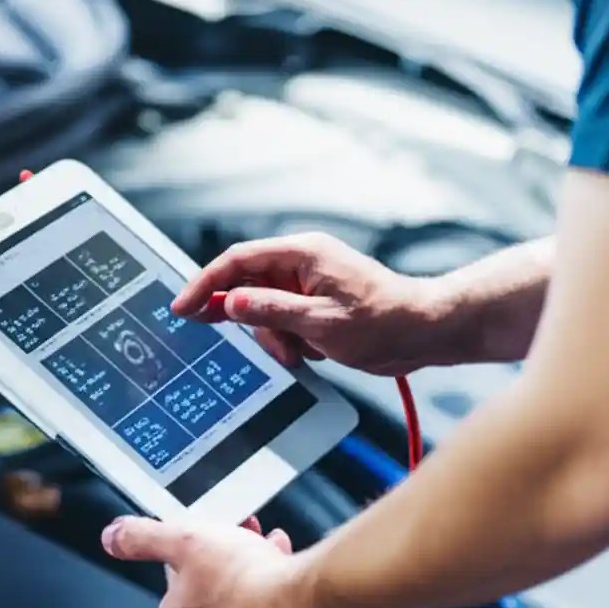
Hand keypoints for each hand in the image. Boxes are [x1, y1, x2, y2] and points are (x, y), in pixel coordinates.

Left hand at [101, 516, 321, 607]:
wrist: (299, 602)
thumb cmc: (244, 580)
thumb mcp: (183, 540)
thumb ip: (143, 538)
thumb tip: (113, 537)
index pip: (173, 578)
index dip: (188, 549)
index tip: (203, 536)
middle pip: (208, 585)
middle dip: (223, 556)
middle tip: (235, 537)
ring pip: (241, 594)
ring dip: (250, 565)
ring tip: (261, 543)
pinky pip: (268, 603)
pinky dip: (272, 580)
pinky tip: (280, 559)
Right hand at [172, 232, 443, 374]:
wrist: (425, 331)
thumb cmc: (384, 320)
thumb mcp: (321, 322)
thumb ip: (272, 311)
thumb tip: (231, 303)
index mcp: (302, 254)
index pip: (237, 261)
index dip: (205, 283)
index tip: (183, 307)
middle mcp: (302, 264)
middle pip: (246, 284)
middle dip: (242, 316)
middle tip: (215, 330)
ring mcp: (308, 284)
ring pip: (263, 309)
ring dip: (272, 336)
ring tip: (298, 353)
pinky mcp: (315, 305)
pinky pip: (283, 321)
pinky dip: (288, 340)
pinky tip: (311, 351)